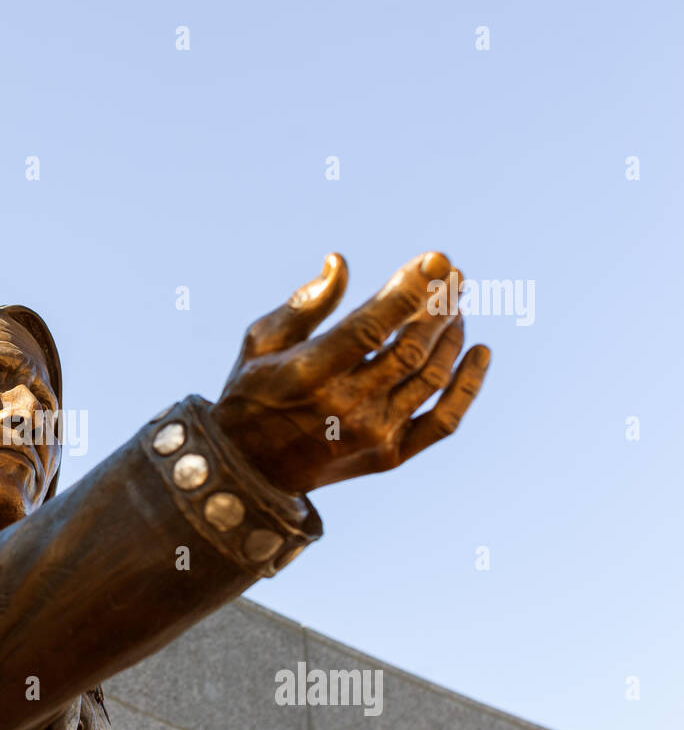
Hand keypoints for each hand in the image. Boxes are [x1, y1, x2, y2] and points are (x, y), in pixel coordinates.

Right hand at [211, 252, 489, 494]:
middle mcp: (345, 407)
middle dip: (440, 304)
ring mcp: (372, 435)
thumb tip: (341, 263)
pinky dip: (468, 385)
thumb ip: (305, 303)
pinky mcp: (389, 456)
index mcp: (309, 373)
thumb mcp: (261, 342)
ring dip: (451, 333)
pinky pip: (443, 420)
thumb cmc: (253, 392)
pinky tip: (480, 351)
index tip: (438, 259)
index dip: (411, 290)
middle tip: (454, 275)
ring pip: (431, 376)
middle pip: (412, 347)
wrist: (250, 470)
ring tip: (454, 306)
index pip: (373, 325)